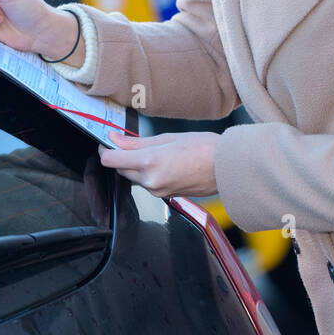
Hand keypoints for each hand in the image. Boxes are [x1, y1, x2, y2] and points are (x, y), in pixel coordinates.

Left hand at [96, 130, 220, 199]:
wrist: (227, 168)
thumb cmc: (204, 148)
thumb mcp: (167, 138)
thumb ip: (137, 142)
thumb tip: (115, 139)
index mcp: (149, 163)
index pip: (110, 160)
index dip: (106, 149)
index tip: (109, 141)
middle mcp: (150, 181)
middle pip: (120, 170)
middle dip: (122, 157)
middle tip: (133, 143)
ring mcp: (158, 191)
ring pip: (134, 177)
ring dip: (137, 165)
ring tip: (157, 152)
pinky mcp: (166, 196)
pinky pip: (149, 184)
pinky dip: (150, 173)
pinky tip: (165, 163)